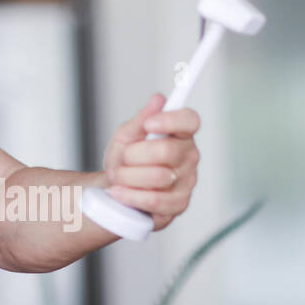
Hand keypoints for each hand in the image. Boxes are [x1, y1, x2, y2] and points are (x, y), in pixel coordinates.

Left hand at [99, 93, 200, 232]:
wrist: (114, 190)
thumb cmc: (125, 161)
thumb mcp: (127, 136)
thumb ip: (142, 119)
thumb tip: (159, 99)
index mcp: (179, 135)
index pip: (190, 121)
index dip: (172, 120)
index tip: (150, 123)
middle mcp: (189, 157)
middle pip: (167, 150)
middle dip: (134, 156)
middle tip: (123, 159)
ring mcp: (187, 182)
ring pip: (159, 177)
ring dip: (129, 177)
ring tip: (119, 177)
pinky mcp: (179, 205)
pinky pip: (156, 200)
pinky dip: (131, 196)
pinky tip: (121, 192)